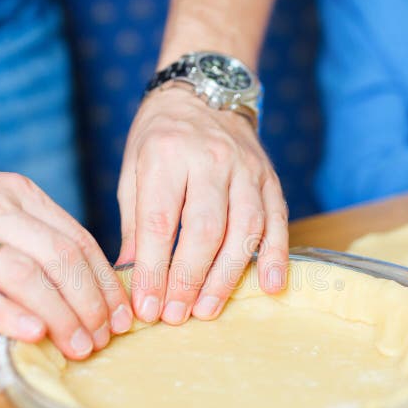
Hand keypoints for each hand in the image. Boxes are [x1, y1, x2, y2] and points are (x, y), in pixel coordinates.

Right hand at [0, 162, 132, 359]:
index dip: (105, 282)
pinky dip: (9, 314)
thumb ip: (34, 233)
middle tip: (104, 338)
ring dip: (60, 315)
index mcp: (17, 193)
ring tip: (78, 346)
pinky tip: (32, 334)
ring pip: (25, 275)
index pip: (77, 239)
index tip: (121, 315)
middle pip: (60, 258)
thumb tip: (84, 283)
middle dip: (90, 304)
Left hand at [118, 88, 288, 324]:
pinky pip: (277, 220)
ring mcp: (245, 169)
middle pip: (205, 229)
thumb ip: (135, 223)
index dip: (153, 269)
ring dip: (227, 275)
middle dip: (189, 279)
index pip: (160, 222)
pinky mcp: (269, 178)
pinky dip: (276, 255)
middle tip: (175, 315)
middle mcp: (210, 160)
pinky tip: (271, 285)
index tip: (146, 306)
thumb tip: (129, 276)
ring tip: (209, 310)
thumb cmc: (161, 137)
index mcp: (167, 155)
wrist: (204, 91)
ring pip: (244, 228)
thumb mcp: (133, 169)